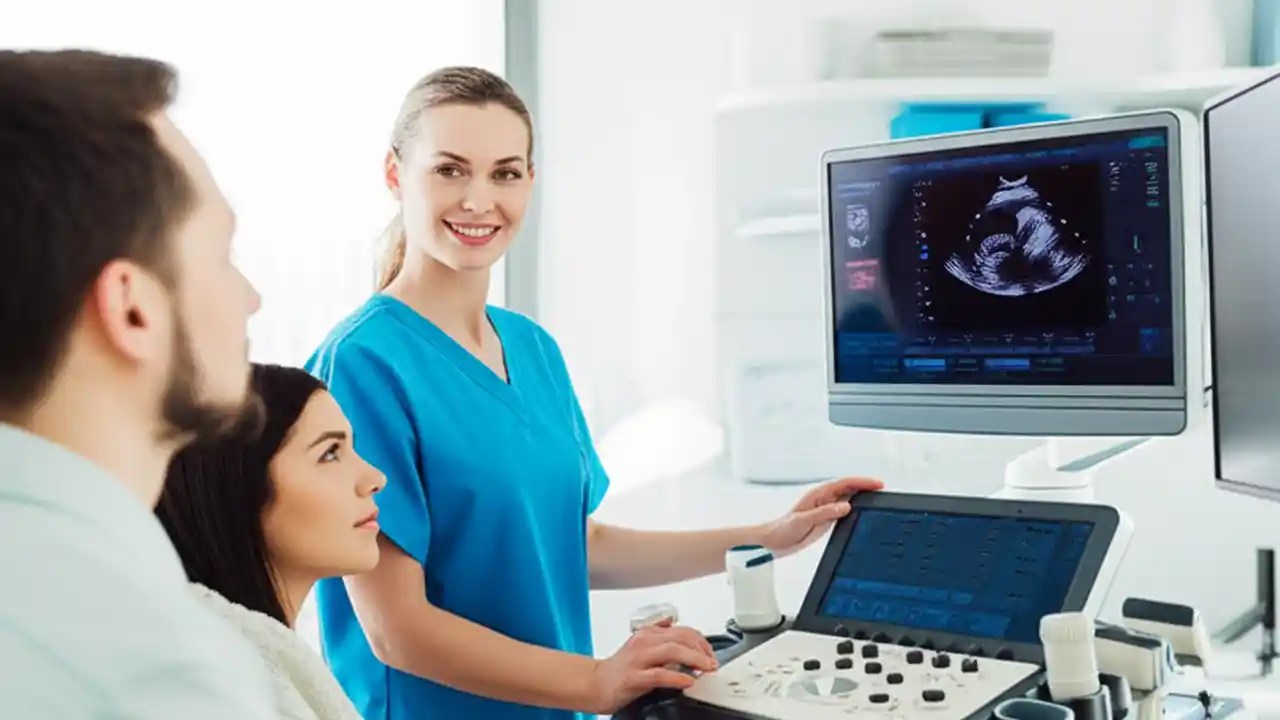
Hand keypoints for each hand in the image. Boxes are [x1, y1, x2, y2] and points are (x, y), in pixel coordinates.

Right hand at [585, 621, 717, 713]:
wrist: (595, 684)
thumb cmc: (620, 668)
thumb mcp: (641, 645)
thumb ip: (658, 635)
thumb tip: (672, 622)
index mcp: (648, 633)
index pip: (682, 630)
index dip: (701, 640)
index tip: (711, 653)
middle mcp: (644, 641)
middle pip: (680, 637)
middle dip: (702, 649)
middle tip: (712, 662)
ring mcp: (638, 659)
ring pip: (672, 651)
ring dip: (694, 659)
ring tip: (706, 668)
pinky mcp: (633, 677)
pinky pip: (660, 674)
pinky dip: (677, 676)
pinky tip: (688, 680)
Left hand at [761, 476, 883, 557]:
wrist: (774, 542)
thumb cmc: (783, 529)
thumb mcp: (804, 520)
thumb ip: (824, 513)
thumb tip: (846, 506)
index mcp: (818, 494)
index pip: (844, 483)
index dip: (862, 482)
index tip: (876, 484)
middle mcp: (823, 499)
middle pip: (849, 488)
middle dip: (866, 487)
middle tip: (883, 489)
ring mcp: (825, 509)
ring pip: (848, 498)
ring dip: (862, 497)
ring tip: (878, 499)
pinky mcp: (826, 519)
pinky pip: (844, 511)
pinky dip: (856, 509)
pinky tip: (864, 512)